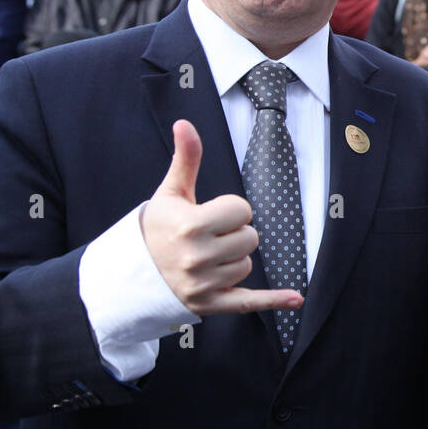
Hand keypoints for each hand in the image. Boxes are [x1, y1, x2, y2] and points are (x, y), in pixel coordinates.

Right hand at [141, 119, 304, 316]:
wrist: (132, 272)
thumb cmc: (157, 227)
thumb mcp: (171, 192)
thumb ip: (186, 158)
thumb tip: (185, 124)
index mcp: (190, 226)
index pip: (242, 210)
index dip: (231, 209)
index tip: (212, 215)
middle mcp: (197, 257)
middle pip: (250, 238)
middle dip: (235, 234)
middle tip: (209, 236)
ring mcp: (203, 284)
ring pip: (247, 264)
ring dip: (234, 258)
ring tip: (208, 256)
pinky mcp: (209, 304)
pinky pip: (249, 303)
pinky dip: (273, 300)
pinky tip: (296, 299)